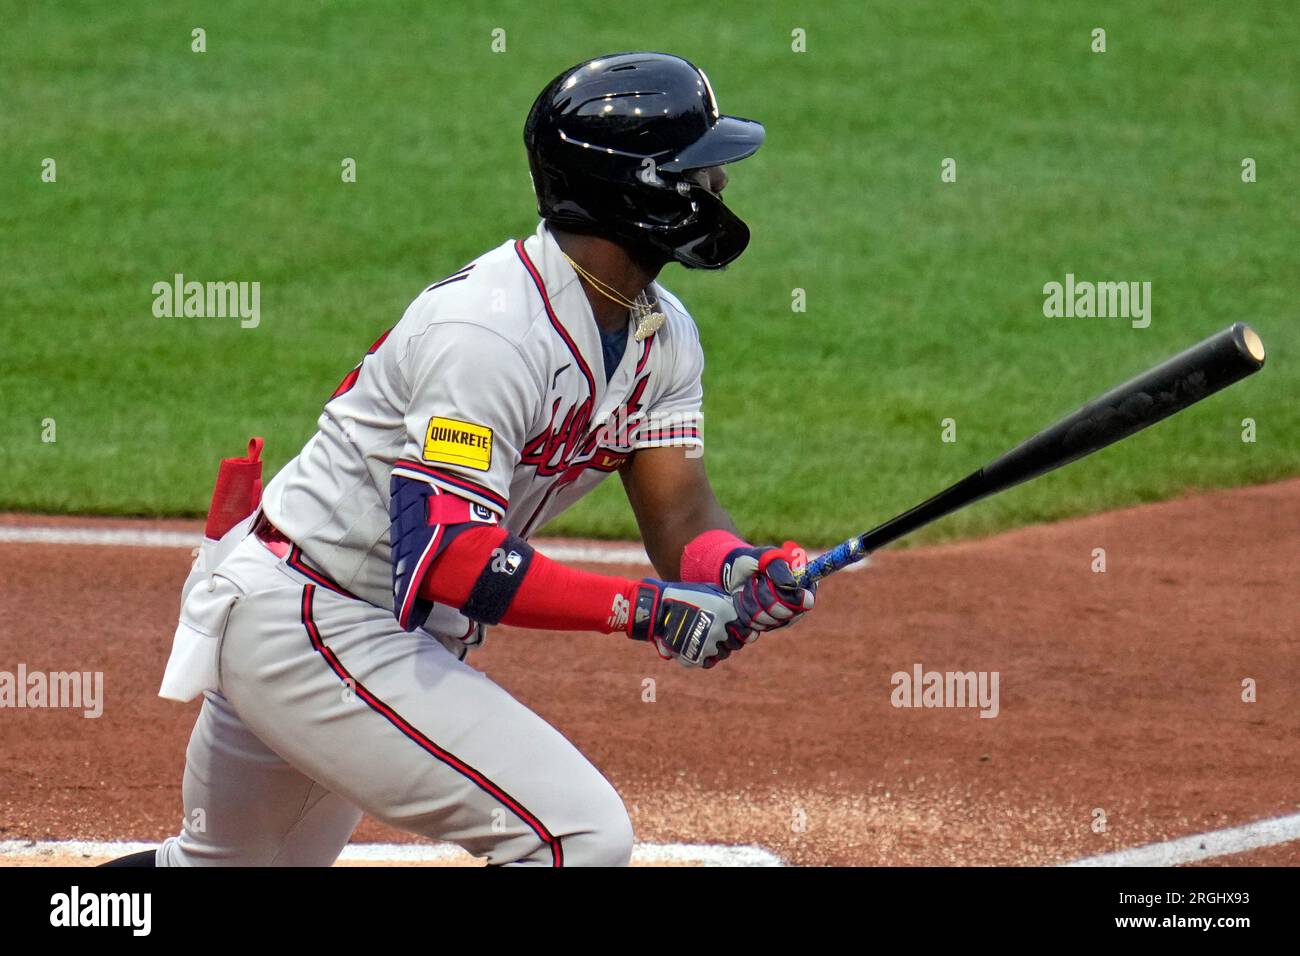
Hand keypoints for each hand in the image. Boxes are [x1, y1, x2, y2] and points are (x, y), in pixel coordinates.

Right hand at [628, 580, 750, 668]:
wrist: (657, 608)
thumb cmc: (684, 596)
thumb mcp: (710, 591)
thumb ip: (729, 603)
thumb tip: (745, 617)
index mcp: (727, 614)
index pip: (747, 632)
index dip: (741, 631)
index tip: (733, 629)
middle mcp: (720, 632)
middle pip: (734, 645)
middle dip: (727, 639)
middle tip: (713, 631)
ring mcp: (707, 647)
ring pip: (720, 654)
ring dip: (714, 648)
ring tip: (701, 637)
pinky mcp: (694, 658)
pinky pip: (705, 662)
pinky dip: (701, 656)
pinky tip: (694, 645)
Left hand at [721, 541, 815, 633]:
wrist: (734, 571)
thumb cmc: (754, 560)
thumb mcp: (765, 556)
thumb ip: (779, 567)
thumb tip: (790, 585)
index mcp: (804, 587)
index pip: (805, 602)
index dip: (788, 595)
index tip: (770, 580)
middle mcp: (796, 606)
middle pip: (782, 613)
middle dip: (763, 593)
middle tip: (757, 579)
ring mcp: (781, 619)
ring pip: (765, 621)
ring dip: (750, 600)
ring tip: (748, 586)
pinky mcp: (764, 627)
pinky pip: (752, 627)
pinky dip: (742, 610)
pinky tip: (741, 598)